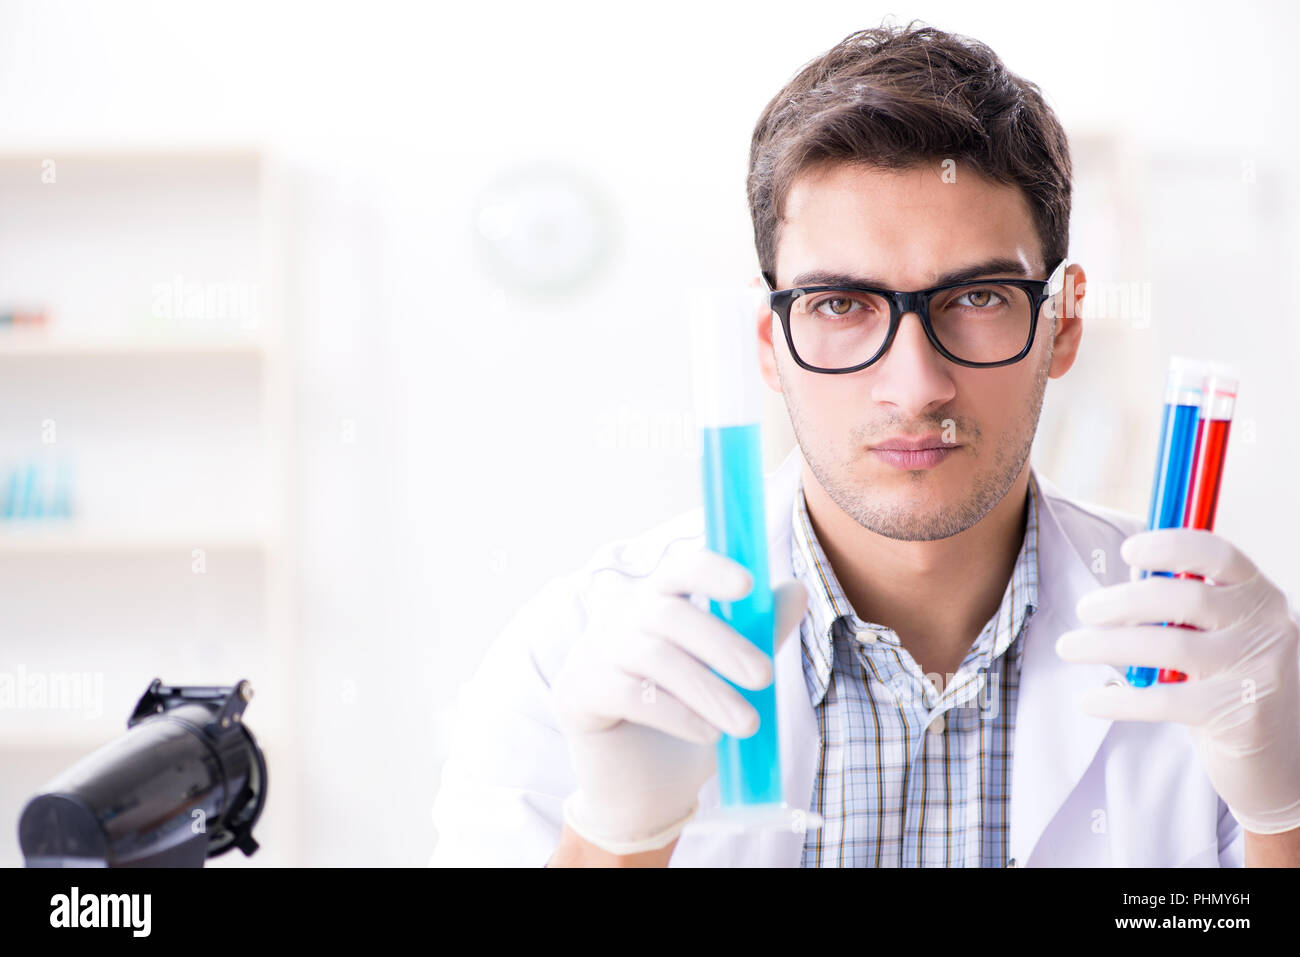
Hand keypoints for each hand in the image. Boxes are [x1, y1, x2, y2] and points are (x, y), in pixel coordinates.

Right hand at [550, 545, 806, 855]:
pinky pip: (629, 695)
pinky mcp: (576, 693)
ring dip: (708, 690)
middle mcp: (619, 616)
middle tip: (765, 677)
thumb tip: (795, 590)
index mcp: (656, 599)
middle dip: (722, 644)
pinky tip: (708, 735)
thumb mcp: (729, 674)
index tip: (748, 585)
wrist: (645, 787)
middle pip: (669, 614)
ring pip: (654, 657)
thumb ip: (759, 631)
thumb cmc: (687, 717)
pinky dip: (676, 714)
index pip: (678, 569)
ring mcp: (592, 652)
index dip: (710, 571)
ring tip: (747, 724)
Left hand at [1055, 527, 1299, 833]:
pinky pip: (1165, 700)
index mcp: (1257, 594)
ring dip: (1107, 645)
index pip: (1219, 555)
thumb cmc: (1227, 679)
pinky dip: (1119, 699)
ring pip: (1170, 646)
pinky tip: (1090, 700)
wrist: (1275, 753)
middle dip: (1124, 600)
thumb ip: (1178, 606)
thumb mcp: (1214, 633)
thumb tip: (1124, 583)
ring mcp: (1258, 670)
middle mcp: (1267, 627)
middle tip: (1085, 609)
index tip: (1128, 551)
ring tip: (1069, 648)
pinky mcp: (1241, 715)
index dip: (1172, 547)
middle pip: (1187, 598)